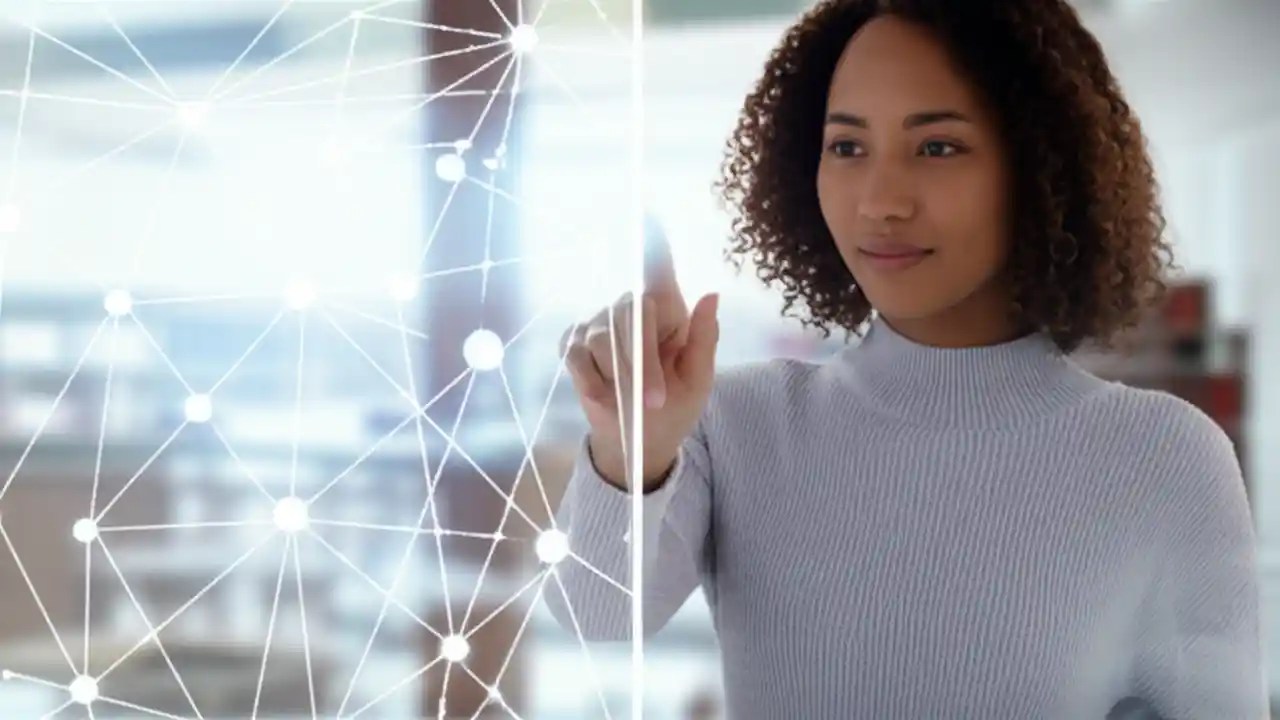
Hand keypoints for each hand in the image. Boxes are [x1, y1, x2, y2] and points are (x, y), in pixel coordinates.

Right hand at [559, 225, 719, 489]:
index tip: (647, 209)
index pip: (657, 263)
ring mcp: (599, 323)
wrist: (639, 439)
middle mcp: (632, 307)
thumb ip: (704, 339)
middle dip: (643, 361)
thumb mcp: (698, 379)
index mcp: (668, 309)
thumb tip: (711, 295)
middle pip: (631, 312)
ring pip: (602, 339)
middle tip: (654, 401)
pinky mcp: (574, 343)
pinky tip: (606, 396)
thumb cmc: (675, 405)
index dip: (652, 236)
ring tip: (633, 405)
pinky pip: (576, 355)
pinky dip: (592, 381)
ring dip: (619, 378)